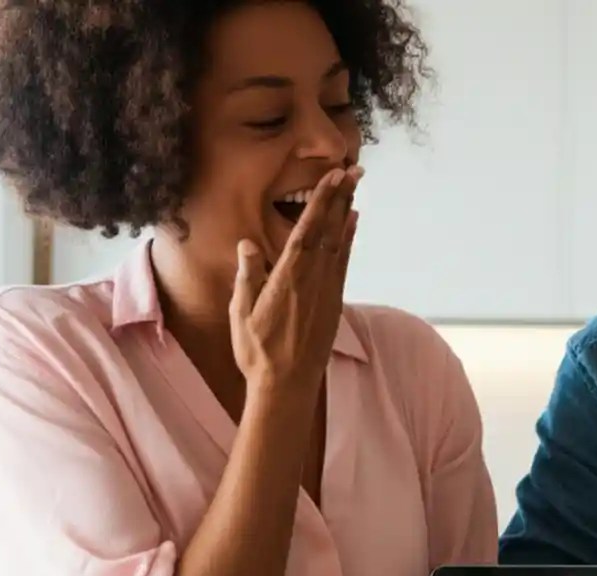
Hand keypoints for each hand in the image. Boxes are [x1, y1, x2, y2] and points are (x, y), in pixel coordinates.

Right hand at [230, 165, 361, 394]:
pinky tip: (353, 222)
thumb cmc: (257, 351)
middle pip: (329, 230)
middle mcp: (312, 280)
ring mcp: (326, 290)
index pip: (307, 230)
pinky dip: (349, 239)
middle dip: (341, 197)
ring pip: (339, 242)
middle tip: (355, 169)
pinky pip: (344, 262)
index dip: (322, 201)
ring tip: (355, 186)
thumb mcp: (241, 313)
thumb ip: (248, 277)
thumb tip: (246, 244)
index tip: (334, 176)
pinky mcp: (334, 301)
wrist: (287, 385)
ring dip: (347, 212)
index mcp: (286, 278)